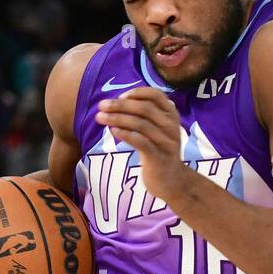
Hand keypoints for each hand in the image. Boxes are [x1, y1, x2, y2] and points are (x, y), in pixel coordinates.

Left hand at [96, 87, 186, 204]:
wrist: (170, 180)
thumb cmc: (156, 150)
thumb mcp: (154, 129)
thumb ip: (142, 115)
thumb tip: (115, 102)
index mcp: (171, 115)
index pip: (156, 95)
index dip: (137, 93)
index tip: (120, 96)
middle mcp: (171, 126)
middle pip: (145, 108)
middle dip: (120, 105)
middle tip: (101, 105)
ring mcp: (166, 141)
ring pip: (141, 124)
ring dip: (117, 118)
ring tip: (100, 118)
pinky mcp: (159, 157)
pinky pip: (140, 142)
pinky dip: (125, 134)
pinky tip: (113, 131)